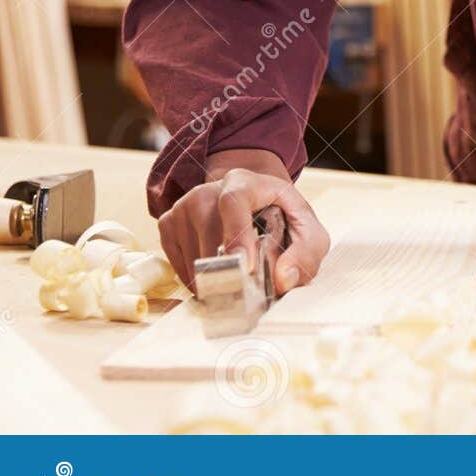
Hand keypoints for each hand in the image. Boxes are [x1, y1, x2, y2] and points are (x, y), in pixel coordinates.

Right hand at [157, 149, 330, 294]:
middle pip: (210, 238)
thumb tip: (284, 279)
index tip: (245, 265)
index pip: (233, 202)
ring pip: (194, 260)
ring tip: (237, 278)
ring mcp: (182, 207)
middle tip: (249, 292)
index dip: (237, 234)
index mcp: (244, 182)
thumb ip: (306, 252)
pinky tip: (217, 272)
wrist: (251, 199)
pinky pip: (179, 266)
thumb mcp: (307, 228)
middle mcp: (206, 191)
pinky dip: (200, 280)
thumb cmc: (281, 215)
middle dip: (231, 273)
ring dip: (217, 280)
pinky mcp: (168, 224)